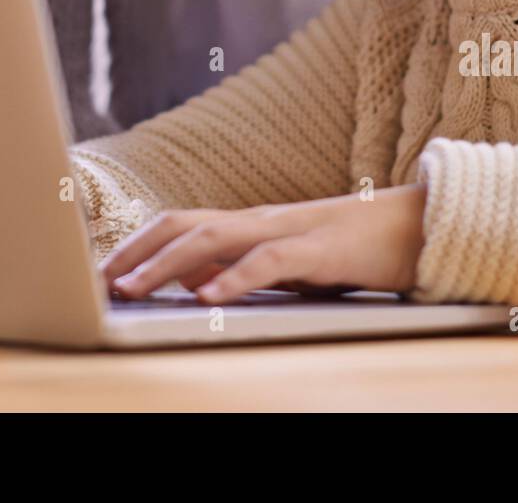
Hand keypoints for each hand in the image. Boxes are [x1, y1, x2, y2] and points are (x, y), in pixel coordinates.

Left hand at [102, 184, 428, 305]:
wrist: (416, 227)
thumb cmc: (348, 248)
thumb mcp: (286, 260)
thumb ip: (241, 265)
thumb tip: (193, 282)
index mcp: (250, 222)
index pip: (180, 223)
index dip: (139, 243)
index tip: (104, 271)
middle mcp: (259, 219)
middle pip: (183, 224)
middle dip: (137, 252)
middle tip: (102, 282)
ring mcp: (287, 229)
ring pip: (213, 239)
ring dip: (166, 265)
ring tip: (133, 290)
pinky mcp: (318, 249)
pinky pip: (270, 261)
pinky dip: (235, 278)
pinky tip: (209, 299)